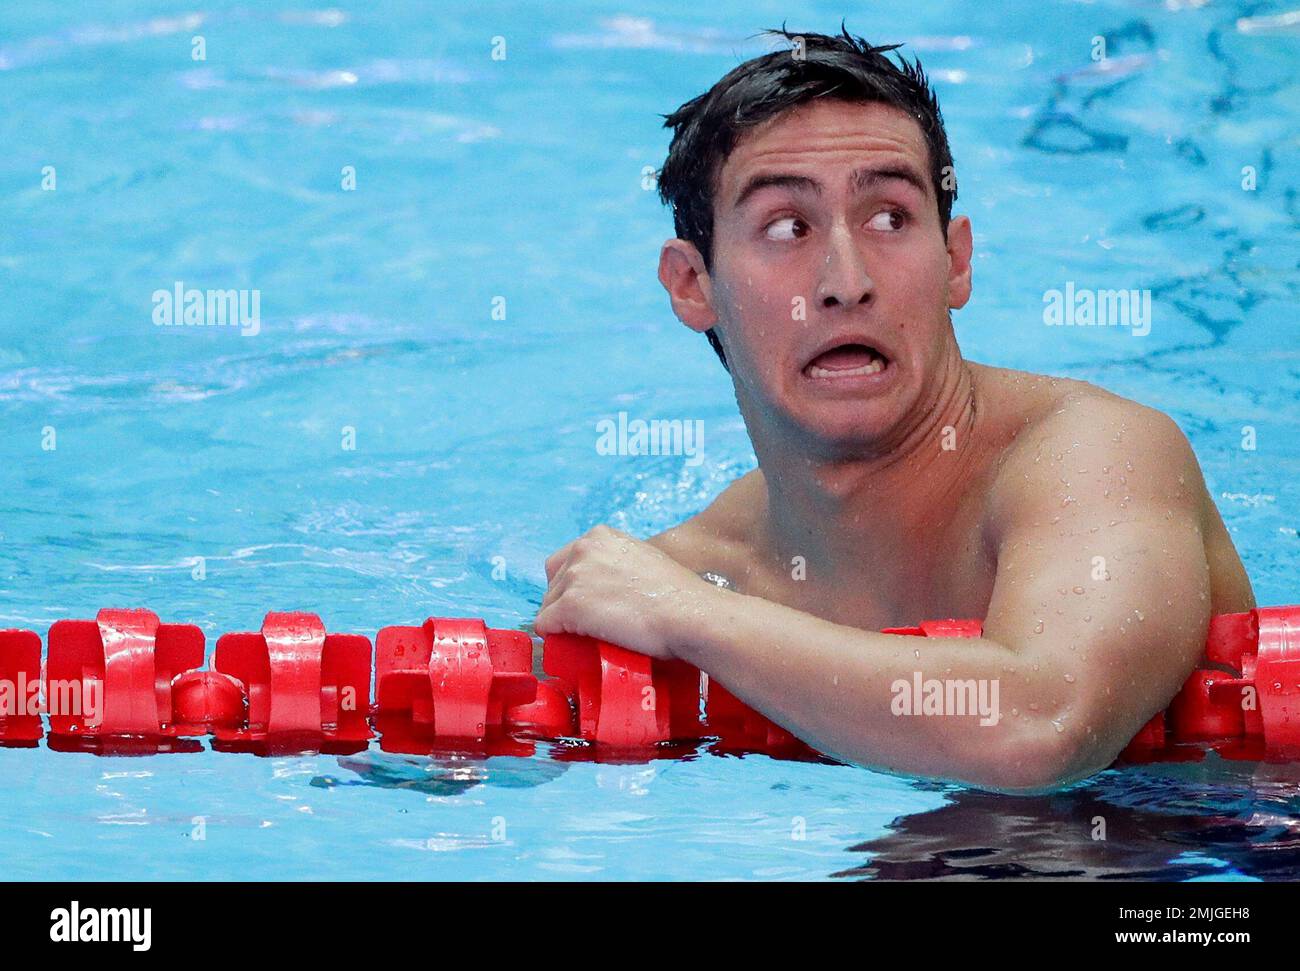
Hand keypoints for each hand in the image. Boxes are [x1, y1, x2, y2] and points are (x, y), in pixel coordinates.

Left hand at [534, 524, 716, 659]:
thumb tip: (606, 586)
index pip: (563, 561)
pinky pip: (545, 626)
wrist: (690, 614)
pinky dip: (556, 638)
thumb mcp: (644, 560)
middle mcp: (582, 550)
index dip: (571, 586)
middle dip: (564, 604)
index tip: (585, 603)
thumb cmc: (678, 595)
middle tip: (587, 624)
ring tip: (587, 639)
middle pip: (553, 583)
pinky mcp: (570, 607)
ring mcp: (574, 577)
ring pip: (548, 606)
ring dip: (562, 624)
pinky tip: (573, 646)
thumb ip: (618, 564)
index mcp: (600, 536)